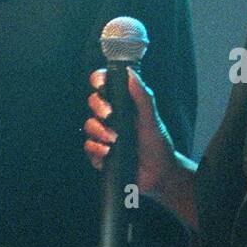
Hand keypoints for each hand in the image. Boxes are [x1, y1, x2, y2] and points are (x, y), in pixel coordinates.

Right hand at [84, 66, 177, 193]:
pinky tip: (109, 153)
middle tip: (110, 116)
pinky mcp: (100, 153)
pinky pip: (88, 147)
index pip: (105, 85)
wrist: (158, 174)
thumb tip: (130, 72)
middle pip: (93, 102)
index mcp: (123, 104)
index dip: (99, 80)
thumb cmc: (157, 144)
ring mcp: (104, 135)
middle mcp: (112, 117)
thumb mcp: (151, 119)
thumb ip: (142, 96)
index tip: (101, 85)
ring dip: (100, 132)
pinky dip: (97, 150)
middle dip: (98, 108)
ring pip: (88, 125)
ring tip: (115, 140)